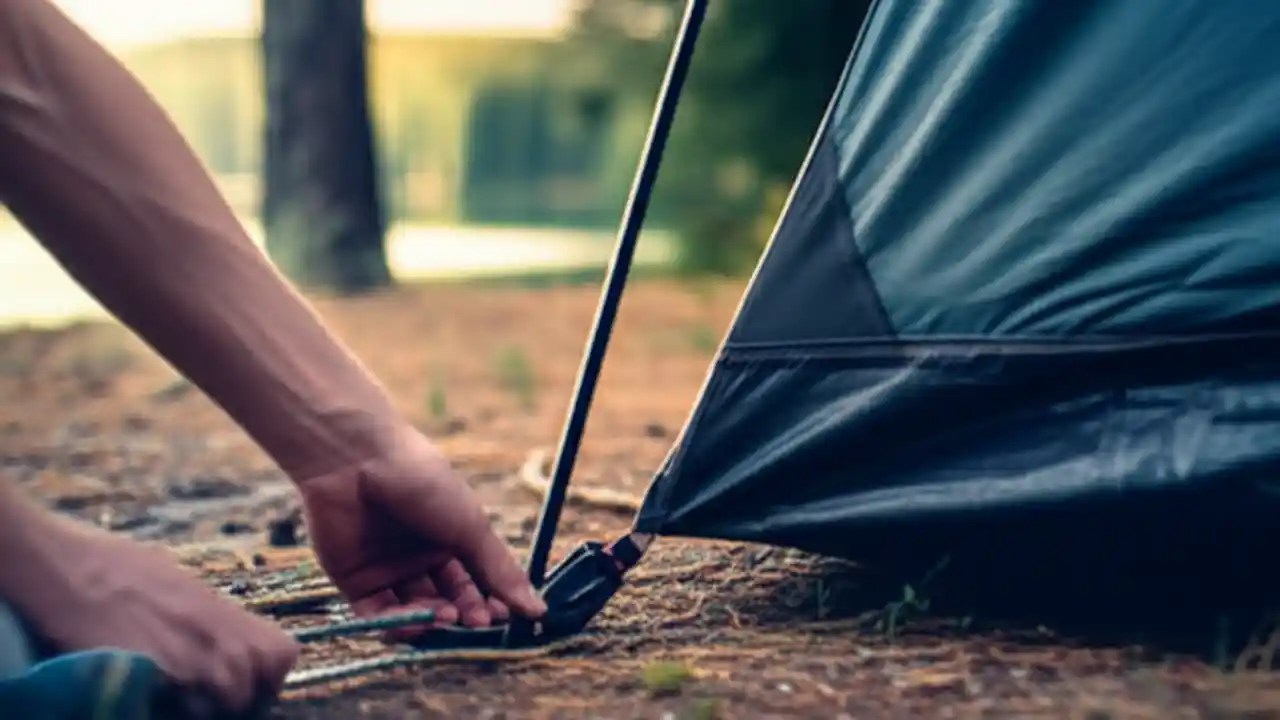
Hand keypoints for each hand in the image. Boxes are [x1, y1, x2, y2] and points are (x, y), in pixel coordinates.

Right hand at [1, 513, 298, 715]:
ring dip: (199, 707)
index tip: (250, 680)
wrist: (63, 568)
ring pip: (216, 707)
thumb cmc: (113, 565)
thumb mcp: (179, 579)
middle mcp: (213, 635)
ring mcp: (182, 659)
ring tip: (173, 693)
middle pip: (249, 691)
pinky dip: (167, 710)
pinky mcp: (148, 679)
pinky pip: (176, 712)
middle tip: (203, 694)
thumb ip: (210, 613)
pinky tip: (149, 694)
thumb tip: (226, 636)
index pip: (282, 655)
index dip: (268, 674)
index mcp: (223, 609)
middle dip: (232, 699)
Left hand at [299, 427, 546, 634]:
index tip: (501, 617)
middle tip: (474, 622)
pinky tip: (414, 621)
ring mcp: (387, 569)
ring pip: (414, 612)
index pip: (476, 583)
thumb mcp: (471, 527)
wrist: (358, 461)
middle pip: (446, 601)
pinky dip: (397, 625)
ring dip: (432, 621)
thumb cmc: (424, 483)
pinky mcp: (354, 581)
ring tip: (445, 617)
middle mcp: (420, 557)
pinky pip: (378, 614)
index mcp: (451, 539)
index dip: (489, 603)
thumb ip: (500, 573)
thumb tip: (539, 611)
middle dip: (463, 615)